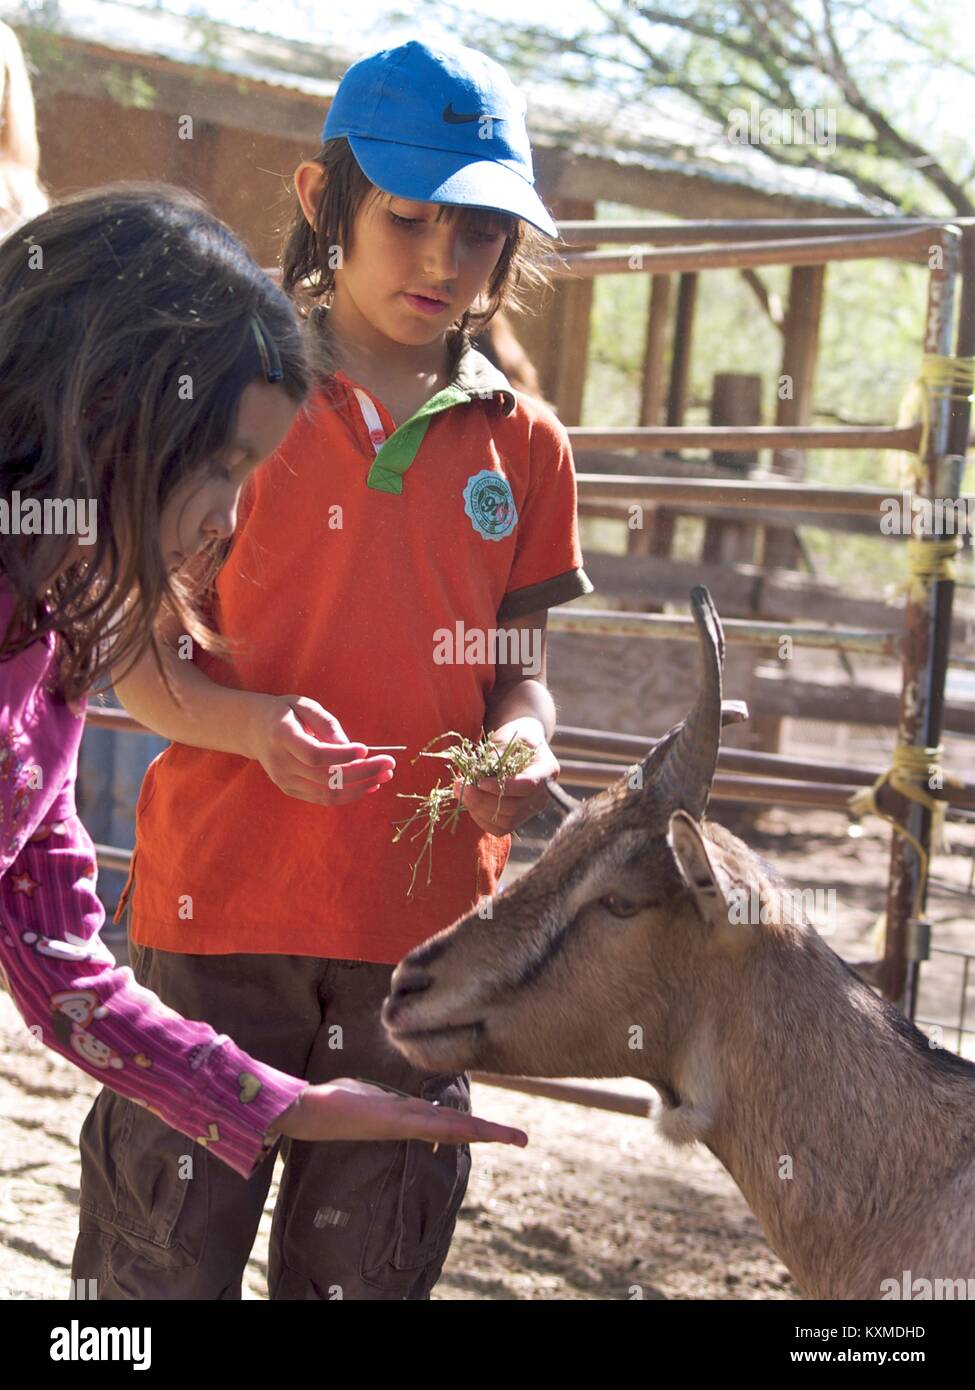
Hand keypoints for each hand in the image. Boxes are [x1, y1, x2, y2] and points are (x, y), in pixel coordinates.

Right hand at [247, 694, 394, 805]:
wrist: (255, 729)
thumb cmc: (285, 713)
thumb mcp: (304, 705)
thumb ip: (325, 723)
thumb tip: (349, 745)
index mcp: (281, 737)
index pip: (315, 755)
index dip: (342, 756)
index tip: (366, 748)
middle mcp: (281, 763)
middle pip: (327, 777)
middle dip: (363, 772)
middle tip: (389, 763)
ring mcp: (285, 781)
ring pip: (328, 793)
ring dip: (361, 787)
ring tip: (385, 775)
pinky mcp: (292, 790)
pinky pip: (324, 799)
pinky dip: (350, 794)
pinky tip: (370, 785)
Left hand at [269, 1078, 527, 1146]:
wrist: (304, 1112)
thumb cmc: (328, 1103)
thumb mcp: (361, 1095)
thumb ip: (378, 1098)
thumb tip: (383, 1097)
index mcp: (402, 1118)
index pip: (444, 1123)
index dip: (472, 1126)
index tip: (497, 1131)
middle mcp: (406, 1123)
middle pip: (455, 1128)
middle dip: (489, 1133)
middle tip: (522, 1139)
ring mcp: (400, 1123)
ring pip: (448, 1127)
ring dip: (481, 1131)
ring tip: (509, 1137)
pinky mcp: (390, 1121)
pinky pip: (428, 1124)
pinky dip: (454, 1127)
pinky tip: (471, 1130)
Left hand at [453, 719, 558, 835]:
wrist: (521, 745)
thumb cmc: (515, 736)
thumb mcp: (508, 736)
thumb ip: (497, 753)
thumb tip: (478, 773)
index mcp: (547, 770)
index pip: (528, 785)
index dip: (502, 787)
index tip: (479, 781)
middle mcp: (544, 795)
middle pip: (514, 807)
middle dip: (483, 799)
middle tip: (460, 785)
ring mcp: (531, 810)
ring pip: (505, 821)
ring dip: (478, 809)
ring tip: (460, 791)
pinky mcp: (518, 818)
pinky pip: (499, 829)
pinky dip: (481, 818)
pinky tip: (469, 802)